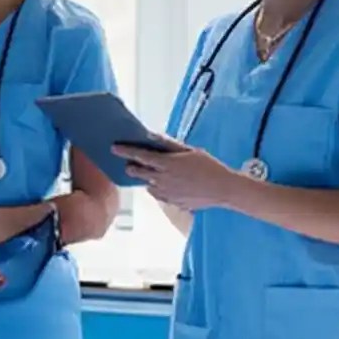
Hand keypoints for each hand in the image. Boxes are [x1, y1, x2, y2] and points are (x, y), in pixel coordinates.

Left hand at [112, 135, 241, 211]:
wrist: (224, 189)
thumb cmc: (209, 166)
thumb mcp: (190, 150)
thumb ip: (169, 144)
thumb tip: (151, 136)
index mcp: (167, 164)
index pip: (140, 155)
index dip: (125, 151)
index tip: (114, 148)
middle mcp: (163, 179)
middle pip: (138, 173)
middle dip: (132, 167)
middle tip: (130, 164)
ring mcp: (167, 193)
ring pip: (148, 186)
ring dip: (147, 179)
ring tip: (155, 174)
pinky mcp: (172, 203)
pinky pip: (159, 195)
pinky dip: (158, 189)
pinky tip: (166, 184)